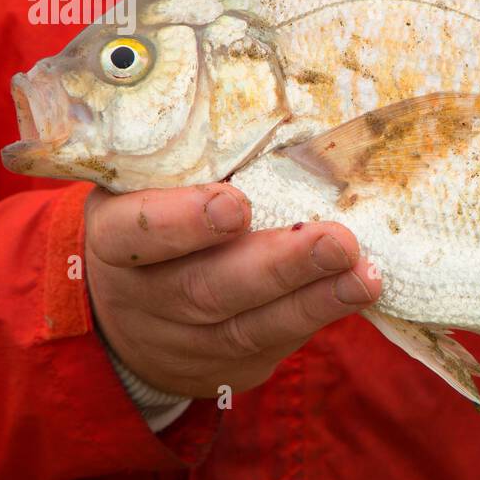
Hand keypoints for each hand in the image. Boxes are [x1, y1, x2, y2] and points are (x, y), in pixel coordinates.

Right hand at [84, 183, 380, 396]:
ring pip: (250, 327)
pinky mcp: (227, 369)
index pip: (137, 234)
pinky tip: (356, 293)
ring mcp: (184, 343)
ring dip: (315, 300)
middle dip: (278, 266)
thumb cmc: (160, 221)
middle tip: (335, 241)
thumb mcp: (152, 187)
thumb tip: (283, 110)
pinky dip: (318, 317)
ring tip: (364, 277)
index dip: (181, 222)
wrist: (133, 317)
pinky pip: (274, 344)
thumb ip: (198, 163)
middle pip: (206, 287)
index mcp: (115, 240)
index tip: (236, 203)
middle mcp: (143, 298)